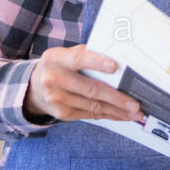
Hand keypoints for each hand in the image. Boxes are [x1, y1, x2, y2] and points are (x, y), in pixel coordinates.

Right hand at [23, 45, 142, 122]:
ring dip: (117, 111)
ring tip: (135, 112)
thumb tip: (119, 59)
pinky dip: (108, 115)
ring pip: (93, 106)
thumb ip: (87, 54)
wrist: (35, 86)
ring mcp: (56, 99)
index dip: (97, 62)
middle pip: (90, 89)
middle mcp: (53, 79)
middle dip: (116, 98)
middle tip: (134, 103)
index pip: (78, 59)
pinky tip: (122, 115)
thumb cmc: (60, 66)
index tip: (114, 66)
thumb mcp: (66, 54)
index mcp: (56, 58)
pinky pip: (90, 115)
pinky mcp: (61, 113)